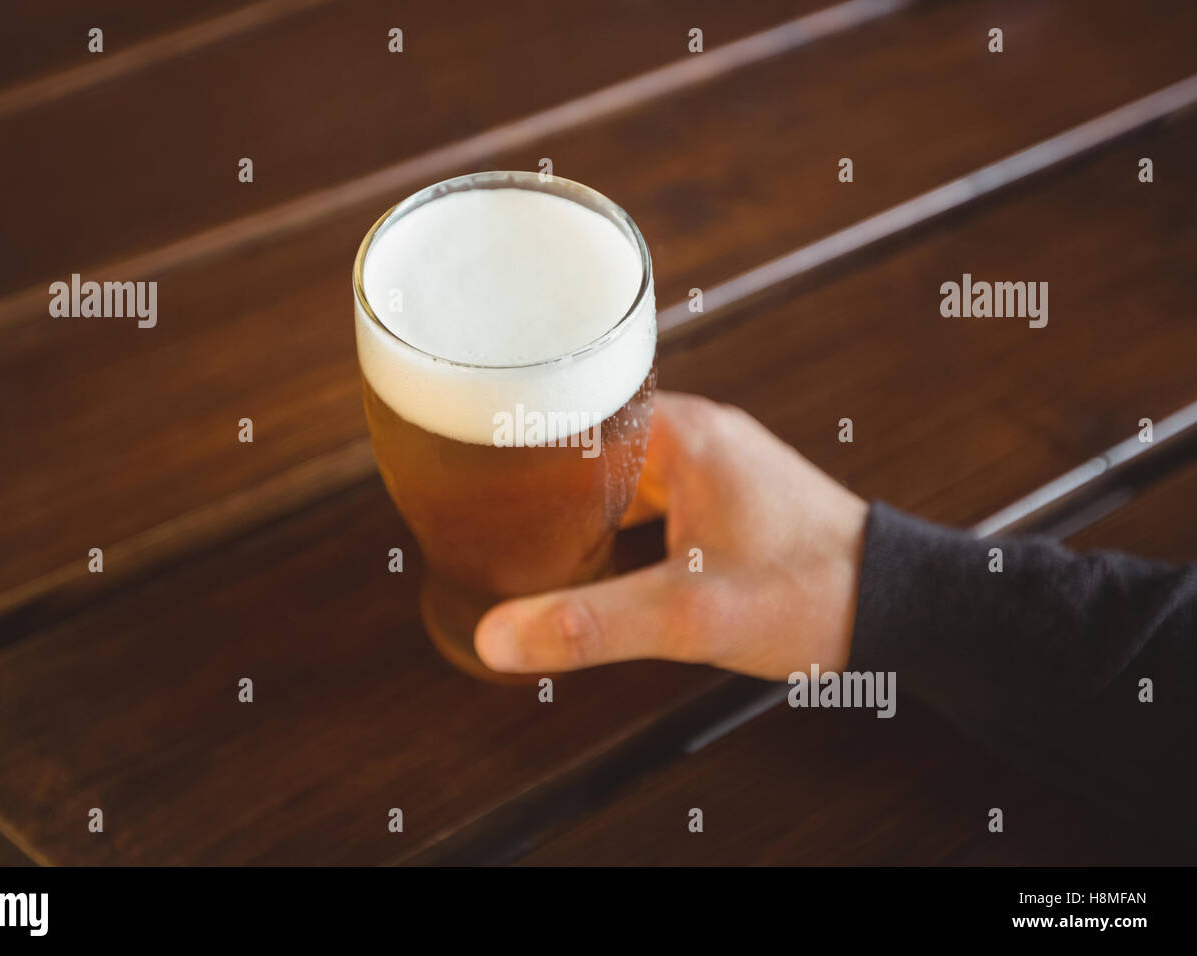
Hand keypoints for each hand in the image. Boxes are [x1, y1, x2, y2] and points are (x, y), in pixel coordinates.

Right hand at [474, 391, 868, 678]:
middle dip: (538, 474)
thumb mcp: (688, 614)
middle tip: (478, 504)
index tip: (469, 450)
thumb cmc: (811, 594)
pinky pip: (648, 496)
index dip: (520, 427)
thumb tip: (499, 637)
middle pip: (591, 439)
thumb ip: (590, 624)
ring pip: (619, 471)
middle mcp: (698, 434)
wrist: (900, 609)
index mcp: (684, 433)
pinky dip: (614, 521)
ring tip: (516, 531)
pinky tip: (587, 556)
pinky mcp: (725, 499)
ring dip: (578, 501)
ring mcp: (714, 464)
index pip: (576, 401)